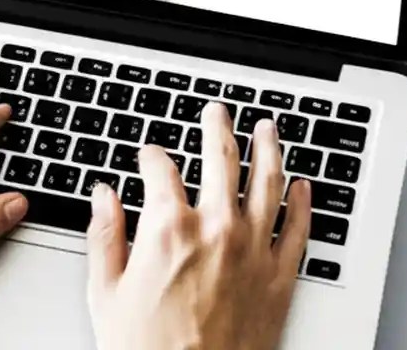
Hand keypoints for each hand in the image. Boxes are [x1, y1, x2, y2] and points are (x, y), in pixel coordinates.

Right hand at [87, 102, 311, 349]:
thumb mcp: (106, 294)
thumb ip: (104, 236)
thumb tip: (103, 198)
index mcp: (169, 230)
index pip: (161, 170)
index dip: (152, 156)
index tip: (150, 154)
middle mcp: (216, 230)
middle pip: (222, 159)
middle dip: (217, 128)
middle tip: (217, 112)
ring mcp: (253, 250)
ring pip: (268, 181)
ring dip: (268, 147)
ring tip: (267, 128)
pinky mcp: (280, 276)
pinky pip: (298, 228)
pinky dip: (303, 202)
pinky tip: (303, 187)